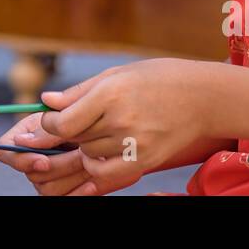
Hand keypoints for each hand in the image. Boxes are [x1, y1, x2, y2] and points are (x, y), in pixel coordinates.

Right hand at [0, 112, 99, 195]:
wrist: (104, 132)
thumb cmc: (83, 117)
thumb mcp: (66, 115)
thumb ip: (47, 128)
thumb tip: (21, 141)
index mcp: (23, 136)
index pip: (4, 150)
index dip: (20, 159)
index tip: (44, 161)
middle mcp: (30, 160)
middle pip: (31, 173)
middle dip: (60, 164)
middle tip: (82, 153)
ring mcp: (44, 179)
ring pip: (48, 189)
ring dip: (72, 175)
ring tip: (91, 161)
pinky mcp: (61, 192)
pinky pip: (64, 199)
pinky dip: (80, 192)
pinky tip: (93, 182)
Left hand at [37, 59, 220, 189]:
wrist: (202, 96)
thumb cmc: (158, 78)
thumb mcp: (117, 73)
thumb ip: (79, 91)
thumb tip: (46, 101)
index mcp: (111, 93)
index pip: (63, 123)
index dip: (50, 124)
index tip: (53, 118)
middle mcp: (121, 120)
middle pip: (75, 138)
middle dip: (71, 130)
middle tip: (83, 118)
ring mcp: (134, 143)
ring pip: (89, 153)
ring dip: (87, 144)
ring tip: (104, 127)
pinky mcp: (145, 161)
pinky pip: (105, 174)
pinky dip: (97, 166)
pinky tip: (103, 152)